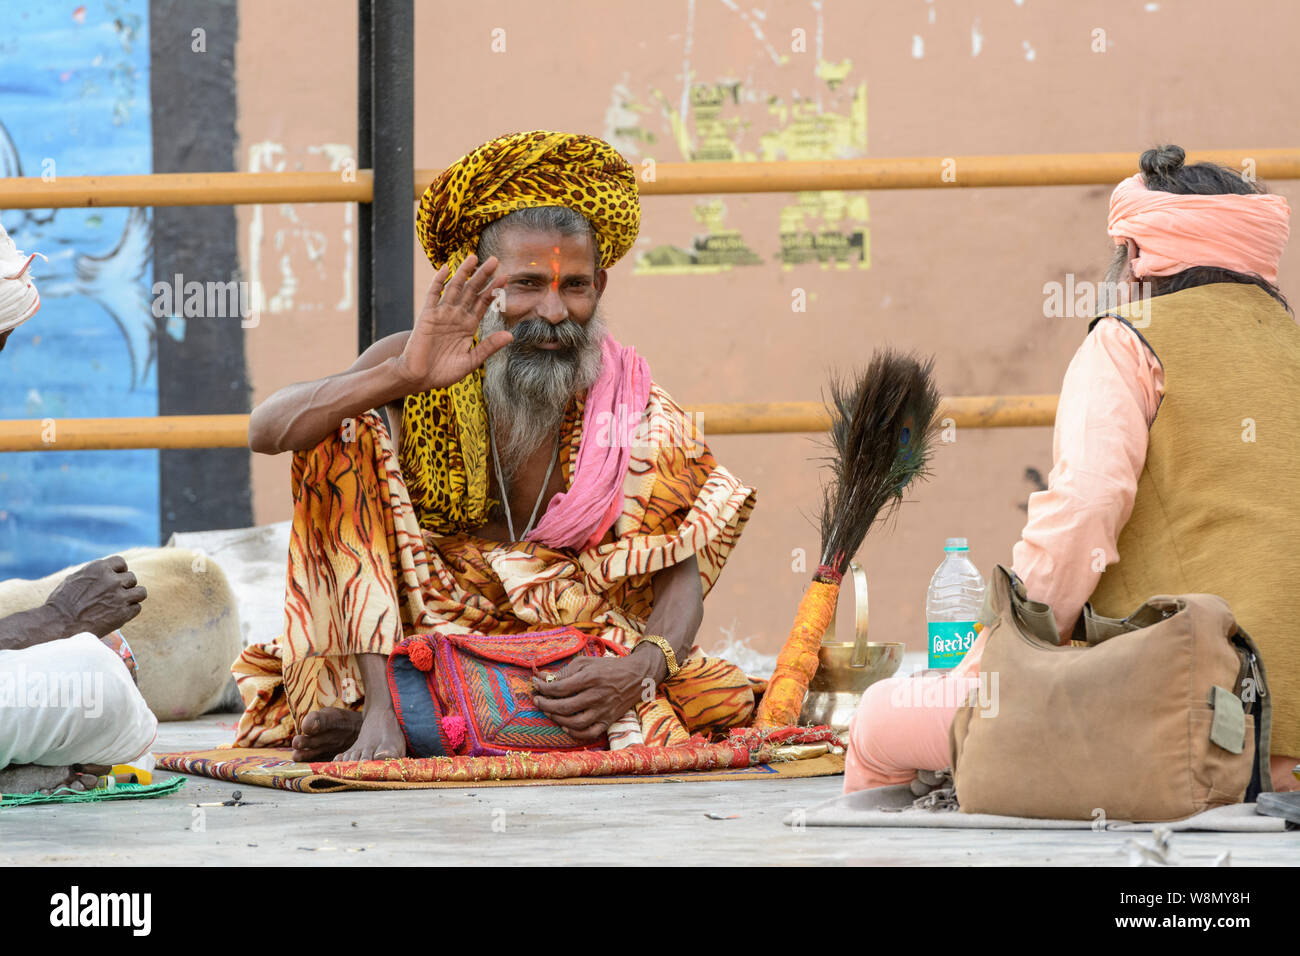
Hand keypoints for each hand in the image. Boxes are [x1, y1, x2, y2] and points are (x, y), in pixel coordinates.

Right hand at [44, 555, 146, 637]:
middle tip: (115, 596)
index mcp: (99, 568)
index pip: (120, 562)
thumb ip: (93, 574)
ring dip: (133, 597)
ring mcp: (119, 596)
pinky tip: (119, 614)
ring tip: (123, 603)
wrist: (58, 625)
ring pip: (141, 592)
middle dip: (125, 586)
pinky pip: (137, 608)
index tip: (116, 578)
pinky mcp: (123, 613)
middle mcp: (112, 580)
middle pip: (131, 578)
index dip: (119, 571)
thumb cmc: (61, 603)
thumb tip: (105, 572)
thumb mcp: (74, 579)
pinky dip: (130, 611)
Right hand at [393, 255, 512, 391]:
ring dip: (464, 273)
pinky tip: (446, 268)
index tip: (506, 277)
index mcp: (468, 326)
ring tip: (474, 258)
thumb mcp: (471, 361)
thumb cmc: (444, 372)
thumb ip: (489, 346)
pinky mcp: (427, 315)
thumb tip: (510, 335)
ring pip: (455, 288)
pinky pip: (433, 294)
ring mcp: (442, 314)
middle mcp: (456, 316)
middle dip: (483, 276)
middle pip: (472, 290)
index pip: (483, 303)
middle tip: (495, 260)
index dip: (493, 290)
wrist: (419, 378)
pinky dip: (439, 281)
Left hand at [531, 655, 655, 741]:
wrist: (637, 676)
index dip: (543, 688)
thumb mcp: (586, 662)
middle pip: (564, 706)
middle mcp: (597, 695)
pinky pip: (589, 733)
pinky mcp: (608, 720)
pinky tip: (566, 726)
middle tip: (537, 701)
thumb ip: (564, 671)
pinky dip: (575, 733)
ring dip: (557, 719)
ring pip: (575, 722)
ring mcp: (603, 710)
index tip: (535, 685)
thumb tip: (542, 678)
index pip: (560, 687)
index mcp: (590, 677)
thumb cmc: (608, 667)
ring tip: (549, 712)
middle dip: (545, 705)